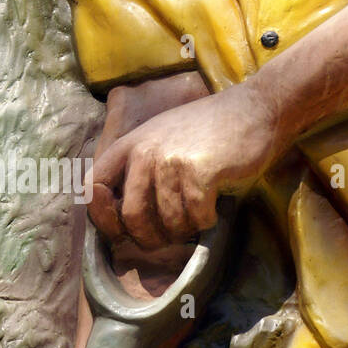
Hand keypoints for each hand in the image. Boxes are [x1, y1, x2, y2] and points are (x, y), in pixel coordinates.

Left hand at [88, 79, 281, 248]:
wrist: (254, 109)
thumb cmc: (206, 131)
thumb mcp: (159, 139)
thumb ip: (136, 170)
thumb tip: (121, 221)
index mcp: (128, 145)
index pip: (92, 188)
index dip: (102, 218)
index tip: (122, 230)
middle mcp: (144, 151)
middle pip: (131, 217)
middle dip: (150, 238)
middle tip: (170, 236)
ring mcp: (170, 160)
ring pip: (166, 223)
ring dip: (184, 230)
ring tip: (196, 216)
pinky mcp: (199, 171)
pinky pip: (195, 218)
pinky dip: (205, 221)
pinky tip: (213, 208)